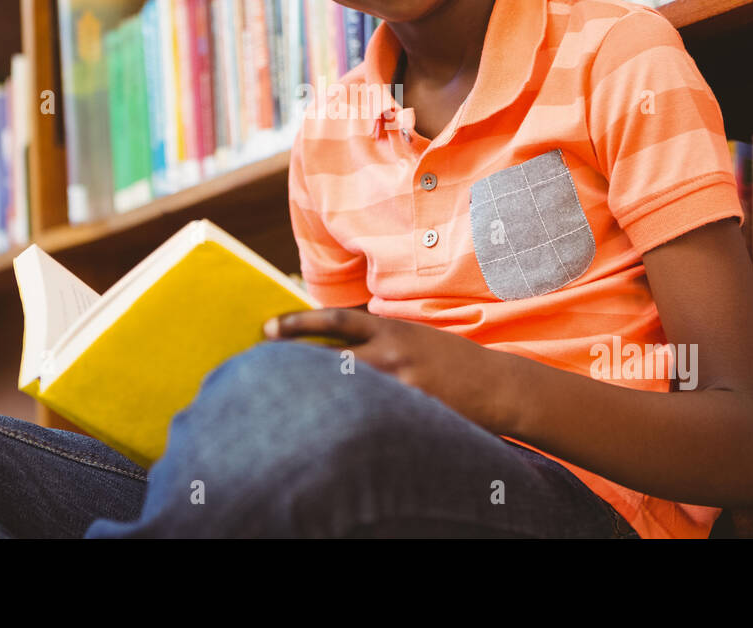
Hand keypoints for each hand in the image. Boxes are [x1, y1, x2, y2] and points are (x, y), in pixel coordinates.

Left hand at [263, 308, 514, 433]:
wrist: (496, 384)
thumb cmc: (449, 360)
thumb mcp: (411, 337)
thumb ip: (375, 339)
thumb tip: (331, 346)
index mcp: (390, 329)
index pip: (335, 319)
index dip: (297, 323)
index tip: (265, 328)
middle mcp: (392, 352)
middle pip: (331, 357)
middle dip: (293, 363)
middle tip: (255, 370)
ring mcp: (401, 384)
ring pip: (346, 389)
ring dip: (314, 396)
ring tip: (279, 406)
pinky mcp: (412, 412)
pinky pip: (370, 416)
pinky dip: (346, 421)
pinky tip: (324, 432)